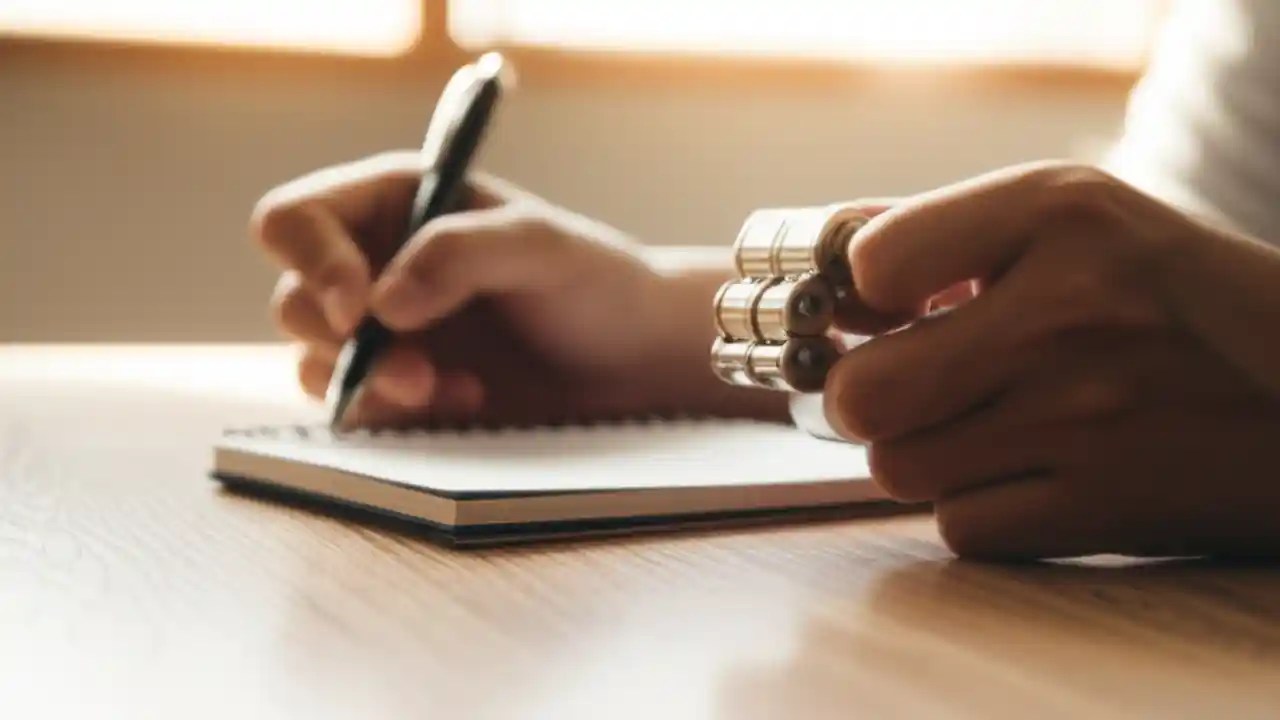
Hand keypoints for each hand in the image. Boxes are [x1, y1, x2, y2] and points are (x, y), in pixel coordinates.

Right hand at [251, 152, 784, 426]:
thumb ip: (462, 252)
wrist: (634, 359)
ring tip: (452, 390)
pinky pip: (354, 408)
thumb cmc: (597, 283)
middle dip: (344, 343)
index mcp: (395, 203)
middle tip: (417, 371)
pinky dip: (396, 415)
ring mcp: (383, 331)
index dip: (310, 262)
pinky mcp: (399, 388)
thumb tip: (381, 301)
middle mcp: (375, 262)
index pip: (297, 219)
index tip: (358, 308)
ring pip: (312, 361)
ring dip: (373, 384)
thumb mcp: (543, 248)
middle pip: (291, 300)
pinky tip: (465, 402)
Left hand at [825, 162, 1279, 559]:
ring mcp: (1086, 420)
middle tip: (900, 385)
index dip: (861, 294)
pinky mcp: (1103, 510)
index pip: (869, 264)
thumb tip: (827, 268)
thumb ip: (944, 229)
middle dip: (862, 397)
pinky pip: (959, 527)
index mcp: (1061, 214)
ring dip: (922, 452)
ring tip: (984, 424)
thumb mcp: (1078, 216)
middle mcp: (1069, 312)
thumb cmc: (1176, 296)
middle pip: (859, 395)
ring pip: (897, 467)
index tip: (888, 307)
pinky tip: (1032, 472)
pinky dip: (977, 508)